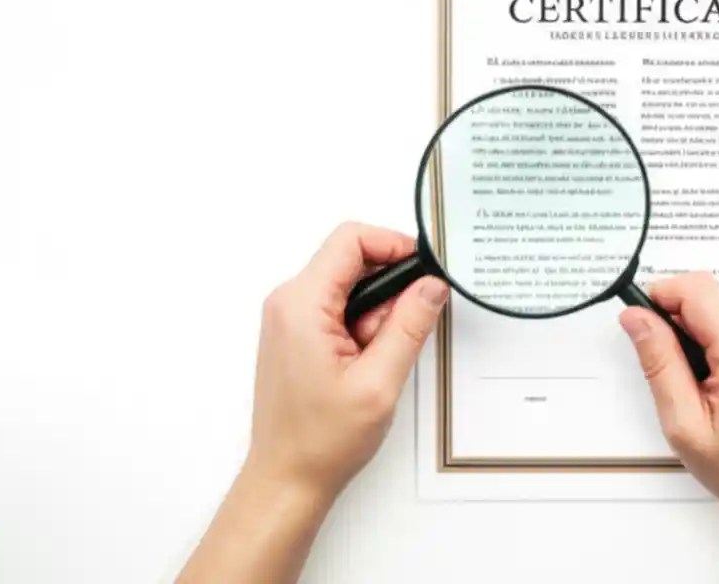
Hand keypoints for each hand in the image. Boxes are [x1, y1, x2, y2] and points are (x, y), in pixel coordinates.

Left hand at [247, 222, 449, 499]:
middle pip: (351, 260)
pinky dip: (362, 326)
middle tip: (401, 333)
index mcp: (302, 305)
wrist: (286, 479)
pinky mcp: (296, 334)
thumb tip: (431, 285)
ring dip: (376, 313)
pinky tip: (365, 363)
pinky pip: (338, 307)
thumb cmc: (321, 440)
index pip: (351, 239)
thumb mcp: (380, 381)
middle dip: (388, 290)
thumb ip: (409, 325)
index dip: (394, 245)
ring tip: (377, 360)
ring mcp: (288, 318)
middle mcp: (288, 303)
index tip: (424, 271)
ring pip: (348, 286)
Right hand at [619, 272, 718, 583]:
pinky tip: (717, 380)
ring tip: (696, 382)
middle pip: (710, 294)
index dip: (661, 296)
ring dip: (699, 330)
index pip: (697, 290)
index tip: (642, 323)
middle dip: (677, 317)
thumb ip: (659, 362)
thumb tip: (636, 317)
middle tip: (668, 366)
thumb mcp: (685, 425)